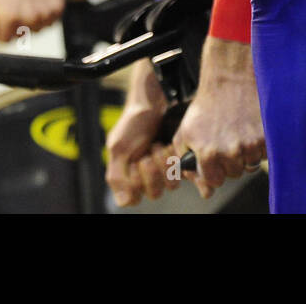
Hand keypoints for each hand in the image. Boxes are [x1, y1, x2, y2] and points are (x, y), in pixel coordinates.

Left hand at [0, 0, 64, 42]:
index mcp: (9, 18)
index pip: (6, 39)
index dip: (4, 32)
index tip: (6, 26)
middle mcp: (28, 18)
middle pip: (25, 35)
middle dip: (20, 26)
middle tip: (20, 12)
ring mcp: (44, 13)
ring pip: (41, 28)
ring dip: (36, 21)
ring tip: (31, 5)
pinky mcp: (57, 6)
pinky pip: (53, 19)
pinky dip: (48, 13)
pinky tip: (41, 1)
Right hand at [106, 61, 179, 205]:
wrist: (153, 102)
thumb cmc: (133, 123)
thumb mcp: (118, 147)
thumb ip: (117, 176)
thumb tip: (124, 203)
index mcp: (129, 177)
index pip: (133, 198)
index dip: (136, 183)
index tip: (136, 163)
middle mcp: (147, 177)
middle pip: (155, 193)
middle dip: (153, 170)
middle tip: (151, 149)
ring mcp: (165, 170)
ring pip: (171, 185)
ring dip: (165, 162)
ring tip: (160, 144)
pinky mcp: (180, 162)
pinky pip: (188, 176)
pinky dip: (182, 165)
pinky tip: (175, 151)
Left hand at [173, 37, 264, 198]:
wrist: (231, 80)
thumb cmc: (207, 105)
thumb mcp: (186, 130)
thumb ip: (184, 158)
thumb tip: (197, 182)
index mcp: (207, 153)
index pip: (214, 181)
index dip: (214, 171)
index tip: (215, 160)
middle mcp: (229, 152)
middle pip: (234, 173)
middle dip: (230, 161)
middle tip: (228, 141)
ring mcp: (249, 145)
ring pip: (250, 165)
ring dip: (246, 154)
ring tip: (240, 133)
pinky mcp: (266, 137)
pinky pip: (264, 154)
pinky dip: (260, 146)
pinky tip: (251, 130)